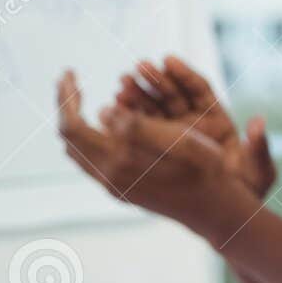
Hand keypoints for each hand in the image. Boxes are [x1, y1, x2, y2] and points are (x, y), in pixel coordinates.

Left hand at [57, 69, 259, 237]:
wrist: (215, 208)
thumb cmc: (206, 168)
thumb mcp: (181, 140)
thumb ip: (140, 127)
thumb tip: (103, 111)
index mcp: (120, 161)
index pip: (73, 126)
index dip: (67, 97)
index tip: (70, 74)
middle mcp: (110, 176)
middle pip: (69, 137)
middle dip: (66, 105)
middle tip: (69, 80)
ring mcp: (113, 186)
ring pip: (76, 150)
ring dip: (75, 121)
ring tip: (80, 98)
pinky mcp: (120, 190)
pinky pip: (89, 161)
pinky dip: (88, 137)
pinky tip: (103, 125)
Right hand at [112, 55, 274, 198]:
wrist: (231, 215)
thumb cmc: (249, 189)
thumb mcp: (259, 169)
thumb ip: (258, 146)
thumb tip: (258, 123)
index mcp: (218, 121)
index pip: (199, 91)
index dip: (184, 75)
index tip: (167, 60)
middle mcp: (194, 124)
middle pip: (173, 96)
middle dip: (155, 81)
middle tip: (137, 67)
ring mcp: (174, 136)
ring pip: (154, 111)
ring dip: (138, 95)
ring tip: (121, 83)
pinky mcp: (159, 150)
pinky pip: (143, 131)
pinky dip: (131, 119)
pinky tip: (115, 108)